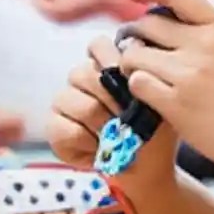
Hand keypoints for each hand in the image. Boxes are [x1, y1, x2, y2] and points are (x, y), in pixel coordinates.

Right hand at [46, 37, 179, 196]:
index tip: (129, 76)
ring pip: (73, 100)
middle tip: (128, 117)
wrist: (147, 167)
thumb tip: (134, 49)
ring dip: (100, 123)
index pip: (97, 46)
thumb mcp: (159, 102)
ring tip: (116, 136)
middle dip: (110, 99)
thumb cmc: (154, 132)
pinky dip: (86, 141)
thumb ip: (146, 75)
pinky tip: (100, 148)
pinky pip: (64, 128)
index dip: (109, 57)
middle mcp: (82, 79)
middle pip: (84, 73)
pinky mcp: (54, 127)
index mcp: (107, 67)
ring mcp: (65, 101)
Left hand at [114, 0, 213, 177]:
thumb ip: (212, 34)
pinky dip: (136, 87)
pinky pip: (137, 83)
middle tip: (131, 47)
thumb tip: (171, 17)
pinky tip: (148, 95)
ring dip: (130, 63)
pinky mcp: (177, 105)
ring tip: (138, 73)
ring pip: (134, 54)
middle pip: (147, 24)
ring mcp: (190, 75)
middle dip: (133, 34)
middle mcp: (206, 46)